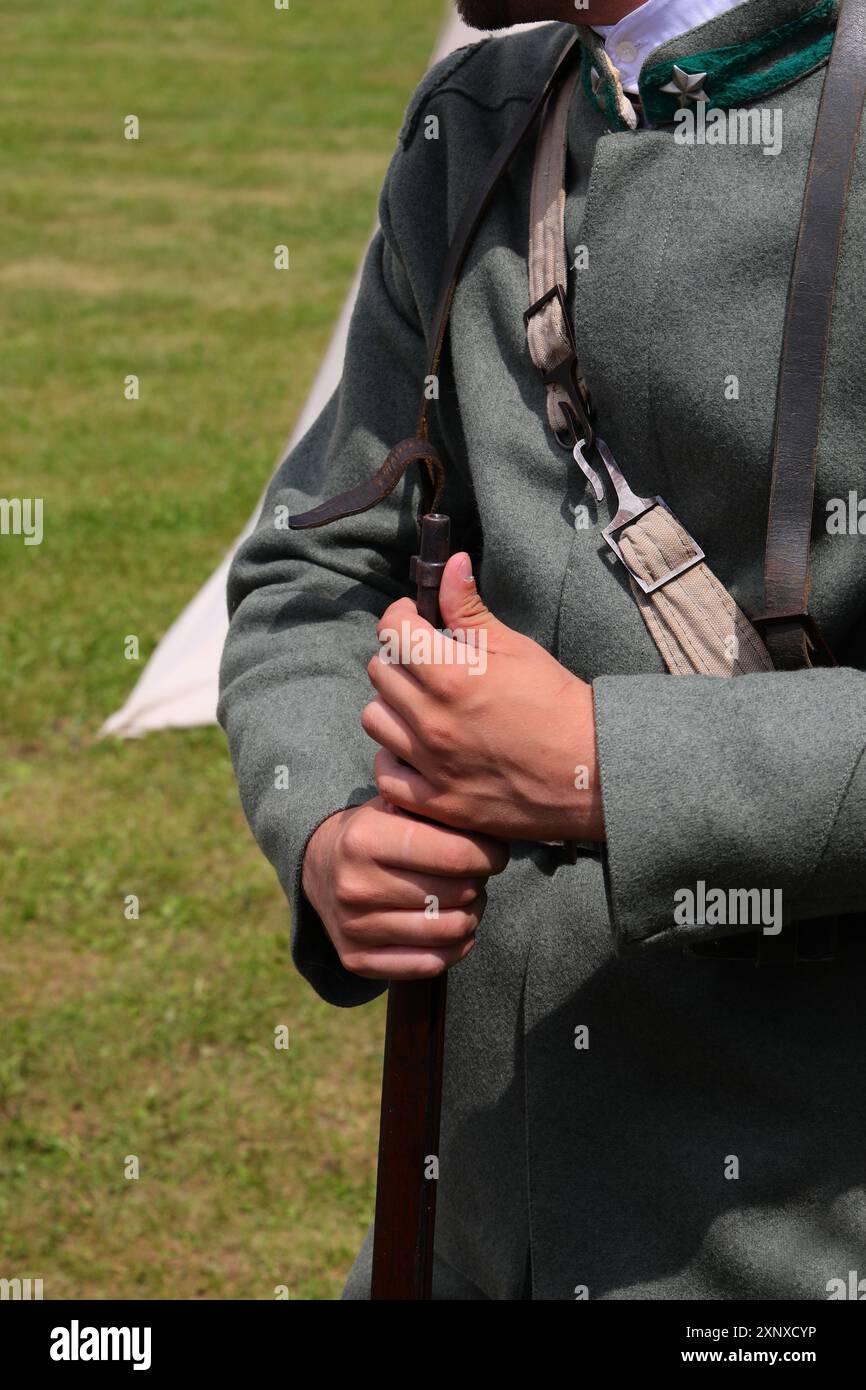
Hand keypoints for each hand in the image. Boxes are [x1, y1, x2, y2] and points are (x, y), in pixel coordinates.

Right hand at [301, 795, 508, 978]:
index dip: (490, 855)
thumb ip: (438, 812)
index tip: (497, 852)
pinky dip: (456, 948)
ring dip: (473, 915)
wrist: (317, 867)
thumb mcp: (396, 806)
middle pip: (456, 894)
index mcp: (365, 839)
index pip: (455, 855)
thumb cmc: (374, 831)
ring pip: (449, 931)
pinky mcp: (356, 961)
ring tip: (468, 899)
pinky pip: (430, 965)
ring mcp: (354, 928)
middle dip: (480, 882)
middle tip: (479, 874)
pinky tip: (456, 929)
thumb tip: (492, 828)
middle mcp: (355, 886)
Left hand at [362, 553, 603, 843]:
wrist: (592, 772)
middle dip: (399, 657)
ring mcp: (431, 766)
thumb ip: (471, 608)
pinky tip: (417, 750)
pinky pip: (385, 773)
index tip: (416, 619)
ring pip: (375, 720)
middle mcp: (432, 721)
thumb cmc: (557, 705)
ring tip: (420, 705)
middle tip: (425, 662)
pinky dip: (394, 759)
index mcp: (452, 676)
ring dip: (392, 706)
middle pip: (379, 672)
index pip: (392, 630)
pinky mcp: (437, 802)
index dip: (401, 616)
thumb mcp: (516, 648)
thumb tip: (452, 564)